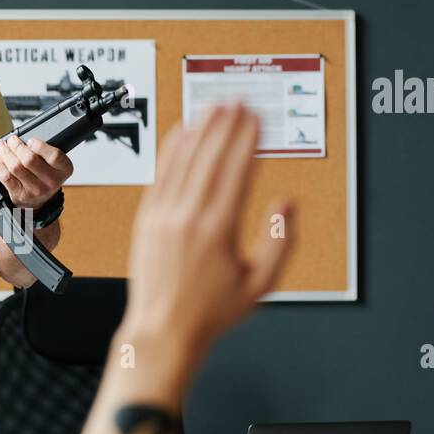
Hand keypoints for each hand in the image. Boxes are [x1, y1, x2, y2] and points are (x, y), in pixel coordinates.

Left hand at [0, 136, 72, 208]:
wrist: (40, 200)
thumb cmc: (46, 175)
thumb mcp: (54, 163)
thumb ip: (44, 150)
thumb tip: (22, 138)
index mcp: (64, 169)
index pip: (54, 156)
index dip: (40, 146)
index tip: (30, 140)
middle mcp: (51, 182)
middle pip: (30, 160)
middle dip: (17, 146)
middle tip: (12, 140)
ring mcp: (35, 190)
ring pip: (15, 167)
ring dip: (5, 153)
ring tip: (2, 146)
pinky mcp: (20, 194)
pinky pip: (6, 177)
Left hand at [120, 104, 292, 383]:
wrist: (162, 331)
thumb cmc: (210, 313)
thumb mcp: (260, 286)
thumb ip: (279, 243)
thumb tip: (287, 206)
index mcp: (218, 231)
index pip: (236, 172)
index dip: (247, 141)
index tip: (256, 119)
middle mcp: (188, 218)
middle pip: (210, 159)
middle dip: (226, 126)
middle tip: (238, 102)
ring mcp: (163, 217)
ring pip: (183, 162)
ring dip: (200, 131)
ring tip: (214, 108)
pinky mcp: (146, 220)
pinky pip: (159, 176)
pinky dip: (171, 152)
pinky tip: (181, 134)